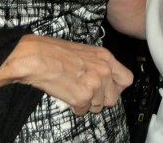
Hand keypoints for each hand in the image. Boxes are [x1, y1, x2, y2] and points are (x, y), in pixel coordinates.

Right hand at [0, 34, 133, 115]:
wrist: (36, 57)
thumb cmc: (53, 51)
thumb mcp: (84, 51)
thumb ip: (97, 64)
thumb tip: (102, 75)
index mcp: (105, 57)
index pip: (126, 79)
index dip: (117, 87)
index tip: (110, 89)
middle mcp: (103, 71)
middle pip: (113, 98)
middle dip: (100, 99)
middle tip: (87, 94)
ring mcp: (94, 85)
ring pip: (98, 106)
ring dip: (87, 103)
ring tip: (74, 92)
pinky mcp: (82, 97)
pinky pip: (83, 111)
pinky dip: (75, 107)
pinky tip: (67, 96)